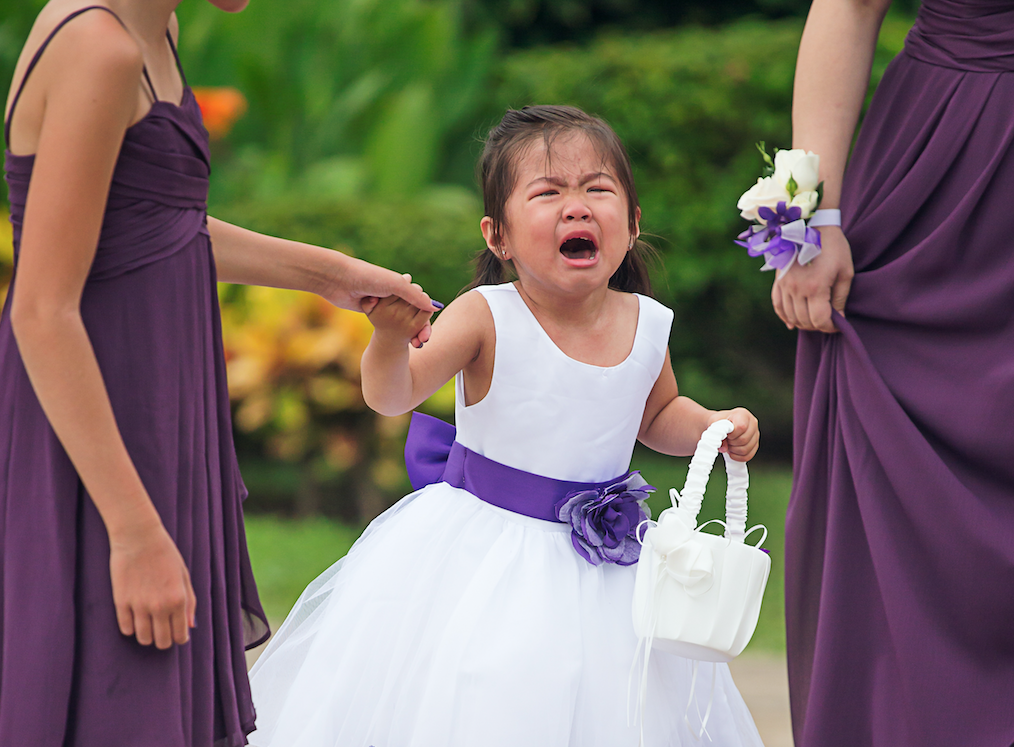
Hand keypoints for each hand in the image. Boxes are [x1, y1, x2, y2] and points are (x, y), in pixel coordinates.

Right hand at [109, 519, 195, 648]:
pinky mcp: (121, 602)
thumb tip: (190, 626)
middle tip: (162, 629)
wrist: (139, 537)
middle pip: (161, 642)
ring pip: (143, 639)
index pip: (180, 636)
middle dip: (163, 639)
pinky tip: (135, 616)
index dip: (179, 638)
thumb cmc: (165, 554)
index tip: (176, 633)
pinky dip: (131, 627)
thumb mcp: (184, 575)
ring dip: (147, 635)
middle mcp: (160, 606)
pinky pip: (126, 628)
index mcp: (179, 599)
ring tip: (148, 623)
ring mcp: (139, 606)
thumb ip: (189, 601)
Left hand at [323, 257, 437, 346]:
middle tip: (421, 341)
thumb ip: (415, 296)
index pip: (420, 302)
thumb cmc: (368, 278)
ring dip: (409, 331)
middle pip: (412, 313)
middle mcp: (392, 293)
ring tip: (415, 343)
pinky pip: (385, 322)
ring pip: (399, 319)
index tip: (427, 333)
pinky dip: (393, 331)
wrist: (339, 280)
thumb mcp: (395, 285)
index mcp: (401, 284)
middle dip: (419, 327)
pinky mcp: (370, 310)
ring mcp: (381, 302)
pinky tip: (401, 340)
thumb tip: (434, 308)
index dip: (426, 317)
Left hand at [708, 408, 759, 461]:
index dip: (732, 434)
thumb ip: (717, 432)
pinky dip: (737, 457)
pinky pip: (748, 456)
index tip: (725, 434)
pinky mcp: (755, 444)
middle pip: (744, 439)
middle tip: (725, 440)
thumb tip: (724, 448)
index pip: (741, 427)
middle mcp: (753, 423)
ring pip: (746, 449)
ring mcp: (756, 434)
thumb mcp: (714, 423)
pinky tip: (731, 452)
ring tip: (728, 445)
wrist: (720, 425)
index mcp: (743, 414)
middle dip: (731, 443)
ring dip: (733, 450)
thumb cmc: (717, 422)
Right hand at [771, 225, 853, 332]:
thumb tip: (839, 318)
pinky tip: (792, 322)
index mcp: (815, 287)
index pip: (820, 320)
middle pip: (805, 321)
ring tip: (814, 319)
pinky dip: (785, 316)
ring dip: (803, 322)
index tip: (839, 325)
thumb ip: (841, 298)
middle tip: (828, 322)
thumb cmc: (833, 246)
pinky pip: (777, 306)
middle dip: (818, 326)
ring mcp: (784, 285)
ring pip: (791, 316)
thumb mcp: (845, 271)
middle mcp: (796, 289)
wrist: (811, 225)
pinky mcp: (778, 281)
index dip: (831, 327)